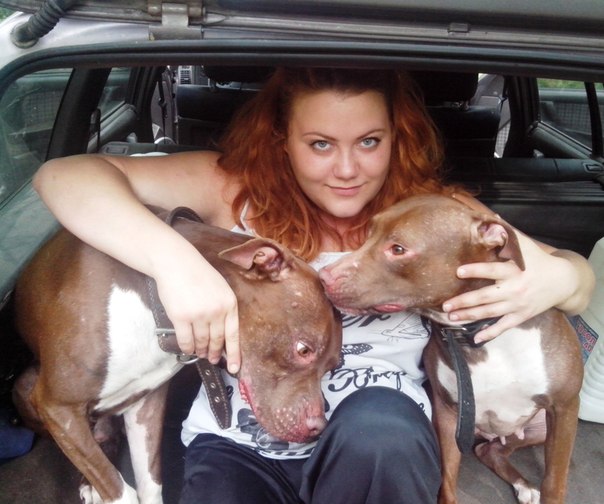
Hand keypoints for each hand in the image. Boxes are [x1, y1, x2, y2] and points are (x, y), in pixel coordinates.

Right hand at [155, 255, 239, 373]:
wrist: (176, 263)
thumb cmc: (198, 275)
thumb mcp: (221, 289)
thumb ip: (223, 309)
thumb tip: (222, 334)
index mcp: (229, 304)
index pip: (233, 335)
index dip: (234, 354)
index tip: (234, 368)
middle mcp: (216, 311)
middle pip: (216, 341)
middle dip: (214, 353)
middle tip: (211, 359)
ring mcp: (199, 315)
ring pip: (201, 342)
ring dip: (200, 351)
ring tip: (200, 353)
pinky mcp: (181, 317)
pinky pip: (185, 340)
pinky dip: (187, 347)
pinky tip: (188, 349)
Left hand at [442, 232, 576, 342]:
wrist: (562, 281)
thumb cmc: (538, 260)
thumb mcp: (524, 245)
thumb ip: (506, 233)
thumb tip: (491, 216)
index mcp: (513, 270)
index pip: (491, 270)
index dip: (475, 271)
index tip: (458, 271)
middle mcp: (514, 289)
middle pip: (486, 297)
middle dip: (464, 301)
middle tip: (446, 305)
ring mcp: (517, 305)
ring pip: (490, 312)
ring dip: (469, 316)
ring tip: (451, 317)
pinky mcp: (521, 316)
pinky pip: (503, 327)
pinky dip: (490, 333)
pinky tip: (475, 338)